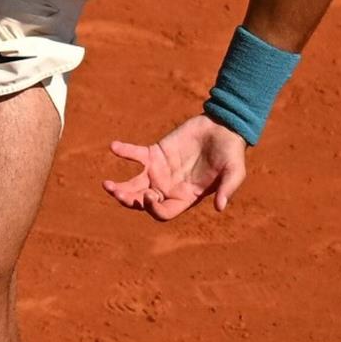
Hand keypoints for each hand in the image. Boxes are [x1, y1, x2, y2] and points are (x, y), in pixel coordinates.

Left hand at [102, 114, 248, 220]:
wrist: (224, 128)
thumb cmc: (231, 153)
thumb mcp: (234, 172)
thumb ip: (227, 189)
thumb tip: (220, 208)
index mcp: (185, 198)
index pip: (162, 213)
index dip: (153, 209)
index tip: (150, 195)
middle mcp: (168, 189)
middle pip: (142, 203)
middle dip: (129, 201)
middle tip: (117, 193)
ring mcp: (159, 172)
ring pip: (134, 184)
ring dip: (120, 186)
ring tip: (106, 185)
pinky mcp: (155, 153)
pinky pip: (135, 155)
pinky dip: (124, 151)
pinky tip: (114, 147)